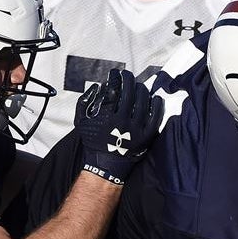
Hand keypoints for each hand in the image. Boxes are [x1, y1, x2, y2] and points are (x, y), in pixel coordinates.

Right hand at [75, 68, 162, 184]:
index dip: (115, 78)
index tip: (115, 74)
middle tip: (127, 75)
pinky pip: (156, 117)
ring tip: (139, 85)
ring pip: (143, 102)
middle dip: (128, 80)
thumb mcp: (81, 122)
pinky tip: (155, 98)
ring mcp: (136, 129)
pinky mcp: (146, 136)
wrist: (105, 165)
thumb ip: (84, 102)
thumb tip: (94, 87)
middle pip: (129, 93)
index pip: (113, 90)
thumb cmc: (94, 142)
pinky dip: (157, 105)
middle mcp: (122, 122)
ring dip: (141, 90)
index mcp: (106, 117)